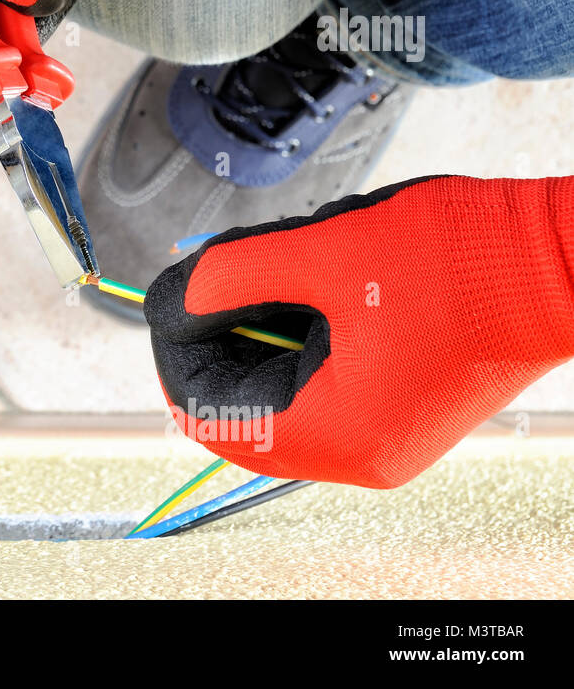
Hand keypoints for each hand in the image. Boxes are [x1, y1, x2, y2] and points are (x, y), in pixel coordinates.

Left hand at [144, 175, 573, 487]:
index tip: (173, 295)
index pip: (208, 415)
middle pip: (239, 403)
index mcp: (334, 433)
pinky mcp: (398, 407)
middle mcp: (355, 453)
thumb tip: (173, 296)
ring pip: (276, 385)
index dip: (175, 351)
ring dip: (261, 323)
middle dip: (220, 331)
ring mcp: (380, 434)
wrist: (563, 260)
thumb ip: (230, 275)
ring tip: (281, 263)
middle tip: (221, 269)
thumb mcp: (319, 254)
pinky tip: (316, 279)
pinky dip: (299, 328)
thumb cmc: (458, 257)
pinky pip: (318, 378)